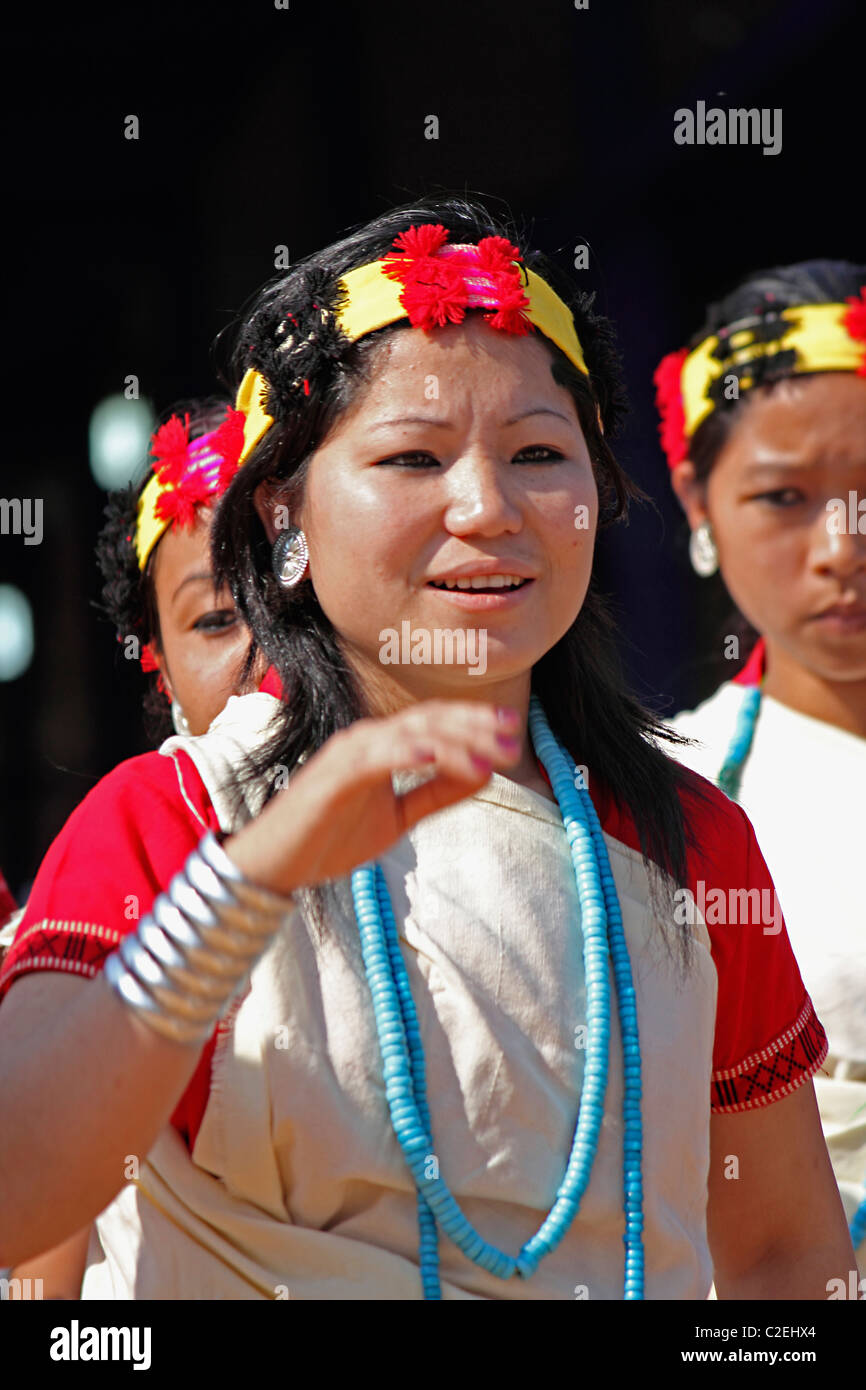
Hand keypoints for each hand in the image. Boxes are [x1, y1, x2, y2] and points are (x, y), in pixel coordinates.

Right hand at [224, 700, 522, 895]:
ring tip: (487, 757)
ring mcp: (347, 754)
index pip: (436, 722)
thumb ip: (436, 794)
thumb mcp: (399, 817)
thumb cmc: (331, 837)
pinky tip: (432, 756)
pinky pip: (372, 757)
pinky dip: (403, 752)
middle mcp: (367, 740)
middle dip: (475, 728)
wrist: (277, 866)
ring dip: (451, 742)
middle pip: (429, 720)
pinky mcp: (331, 776)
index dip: (476, 721)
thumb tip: (484, 773)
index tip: (514, 729)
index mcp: (383, 745)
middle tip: (514, 740)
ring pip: (407, 734)